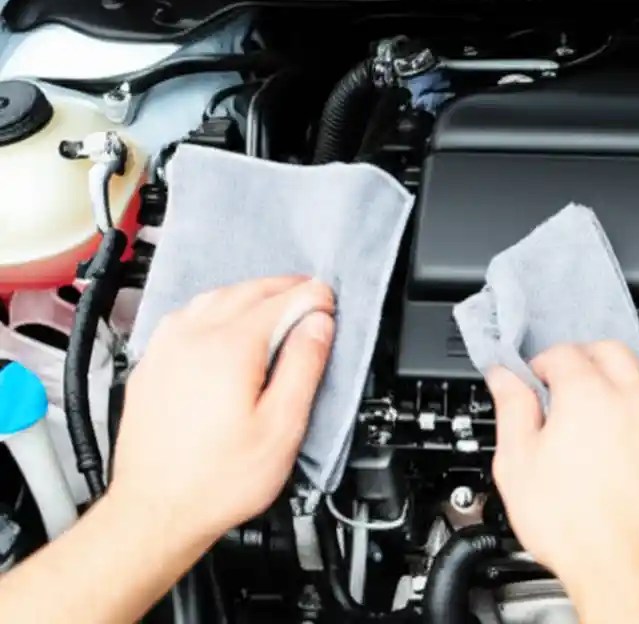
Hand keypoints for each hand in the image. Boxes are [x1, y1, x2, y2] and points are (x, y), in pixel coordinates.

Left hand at [109, 276, 334, 545]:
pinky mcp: (149, 367)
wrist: (156, 511)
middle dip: (282, 288)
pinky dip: (212, 308)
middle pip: (245, 291)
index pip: (280, 301)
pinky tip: (220, 322)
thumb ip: (303, 367)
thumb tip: (318, 325)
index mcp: (229, 349)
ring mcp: (165, 351)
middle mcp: (191, 339)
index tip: (328, 299)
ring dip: (247, 293)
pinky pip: (183, 317)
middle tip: (308, 295)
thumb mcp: (282, 427)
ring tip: (271, 302)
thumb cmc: (219, 480)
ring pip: (211, 298)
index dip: (310, 296)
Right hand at [486, 343, 638, 622]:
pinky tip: (629, 421)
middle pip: (608, 350)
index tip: (531, 380)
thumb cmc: (576, 525)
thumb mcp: (519, 463)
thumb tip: (505, 379)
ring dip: (617, 371)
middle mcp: (630, 398)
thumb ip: (512, 410)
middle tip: (561, 380)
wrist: (628, 565)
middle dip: (581, 357)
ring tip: (597, 394)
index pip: (562, 354)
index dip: (540, 363)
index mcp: (587, 394)